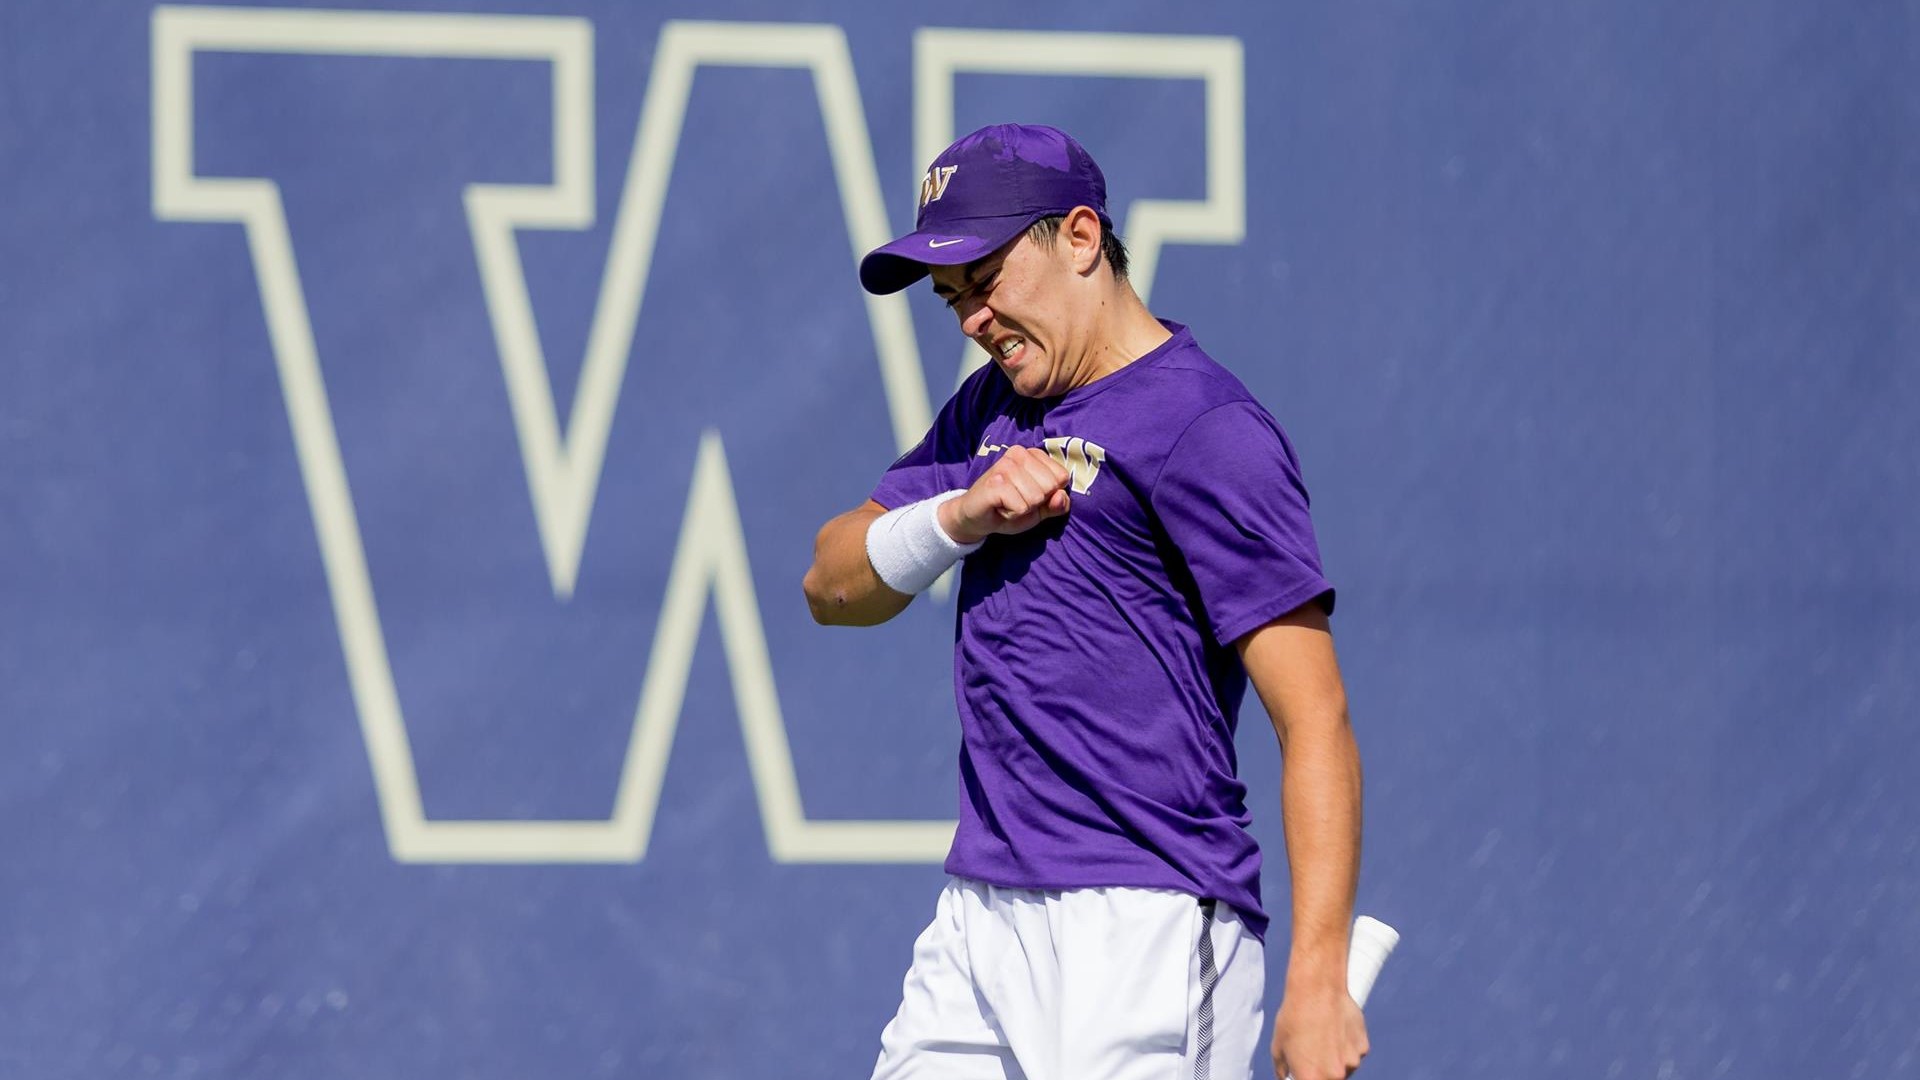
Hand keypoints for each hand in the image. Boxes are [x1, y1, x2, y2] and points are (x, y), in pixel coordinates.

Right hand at [938, 444, 1070, 543]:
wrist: (975, 518)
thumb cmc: (1009, 509)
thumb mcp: (1040, 509)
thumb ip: (1057, 504)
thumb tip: (1061, 497)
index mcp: (1032, 454)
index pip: (1062, 476)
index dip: (1049, 495)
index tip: (1029, 496)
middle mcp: (1018, 454)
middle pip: (1050, 487)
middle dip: (1036, 503)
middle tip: (1017, 501)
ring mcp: (1005, 466)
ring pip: (1036, 498)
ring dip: (1023, 509)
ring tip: (1008, 504)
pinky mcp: (995, 482)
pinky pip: (1021, 507)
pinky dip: (1013, 514)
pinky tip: (1000, 508)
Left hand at [1272, 984, 1367, 1079]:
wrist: (1317, 990)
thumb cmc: (1294, 1017)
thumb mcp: (1278, 1047)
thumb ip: (1283, 1070)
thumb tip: (1285, 1076)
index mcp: (1312, 1079)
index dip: (1305, 1076)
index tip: (1304, 1070)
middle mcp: (1335, 1076)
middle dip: (1321, 1072)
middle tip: (1313, 1052)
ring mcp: (1352, 1062)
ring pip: (1344, 1068)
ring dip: (1336, 1060)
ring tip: (1324, 1036)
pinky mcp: (1363, 1048)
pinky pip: (1355, 1054)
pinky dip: (1347, 1046)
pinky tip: (1336, 1029)